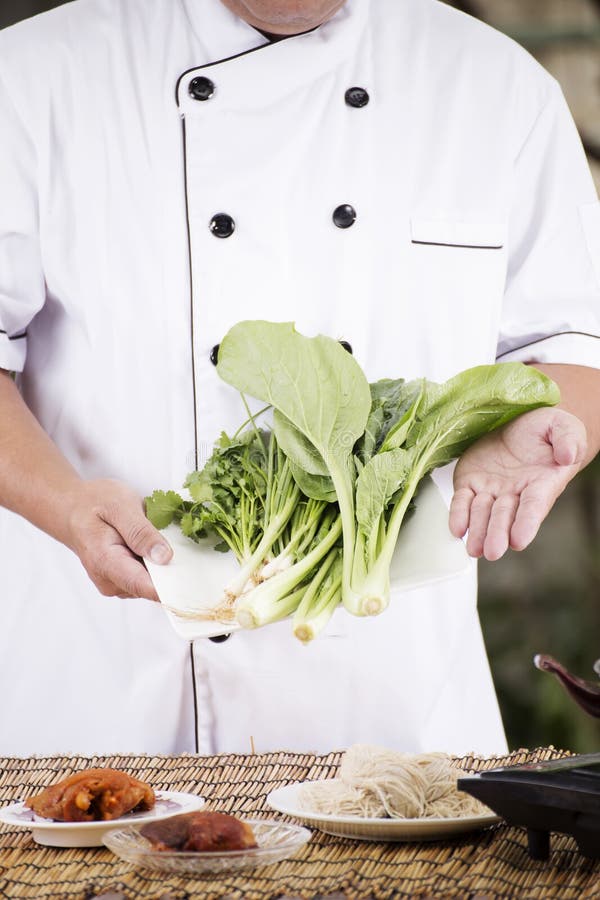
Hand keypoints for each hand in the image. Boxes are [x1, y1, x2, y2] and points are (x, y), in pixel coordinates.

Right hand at [63, 479, 172, 599]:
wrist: (73, 509)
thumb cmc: (94, 503)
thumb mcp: (120, 506)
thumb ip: (141, 532)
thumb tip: (164, 557)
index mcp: (107, 562)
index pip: (145, 587)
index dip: (173, 588)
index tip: (195, 581)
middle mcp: (110, 582)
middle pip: (152, 587)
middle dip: (171, 569)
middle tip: (175, 541)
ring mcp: (116, 584)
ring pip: (152, 583)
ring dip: (163, 565)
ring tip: (156, 537)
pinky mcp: (123, 582)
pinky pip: (147, 578)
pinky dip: (156, 564)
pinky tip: (151, 545)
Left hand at [449, 407, 586, 560]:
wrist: (521, 424)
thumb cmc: (545, 429)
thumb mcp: (563, 426)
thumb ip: (568, 439)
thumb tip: (568, 456)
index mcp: (542, 483)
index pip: (534, 506)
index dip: (527, 523)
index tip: (519, 540)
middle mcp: (516, 493)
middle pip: (505, 516)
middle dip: (498, 534)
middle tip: (493, 551)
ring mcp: (492, 491)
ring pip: (482, 513)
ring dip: (478, 531)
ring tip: (474, 549)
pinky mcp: (471, 483)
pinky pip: (462, 500)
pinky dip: (458, 515)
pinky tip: (456, 529)